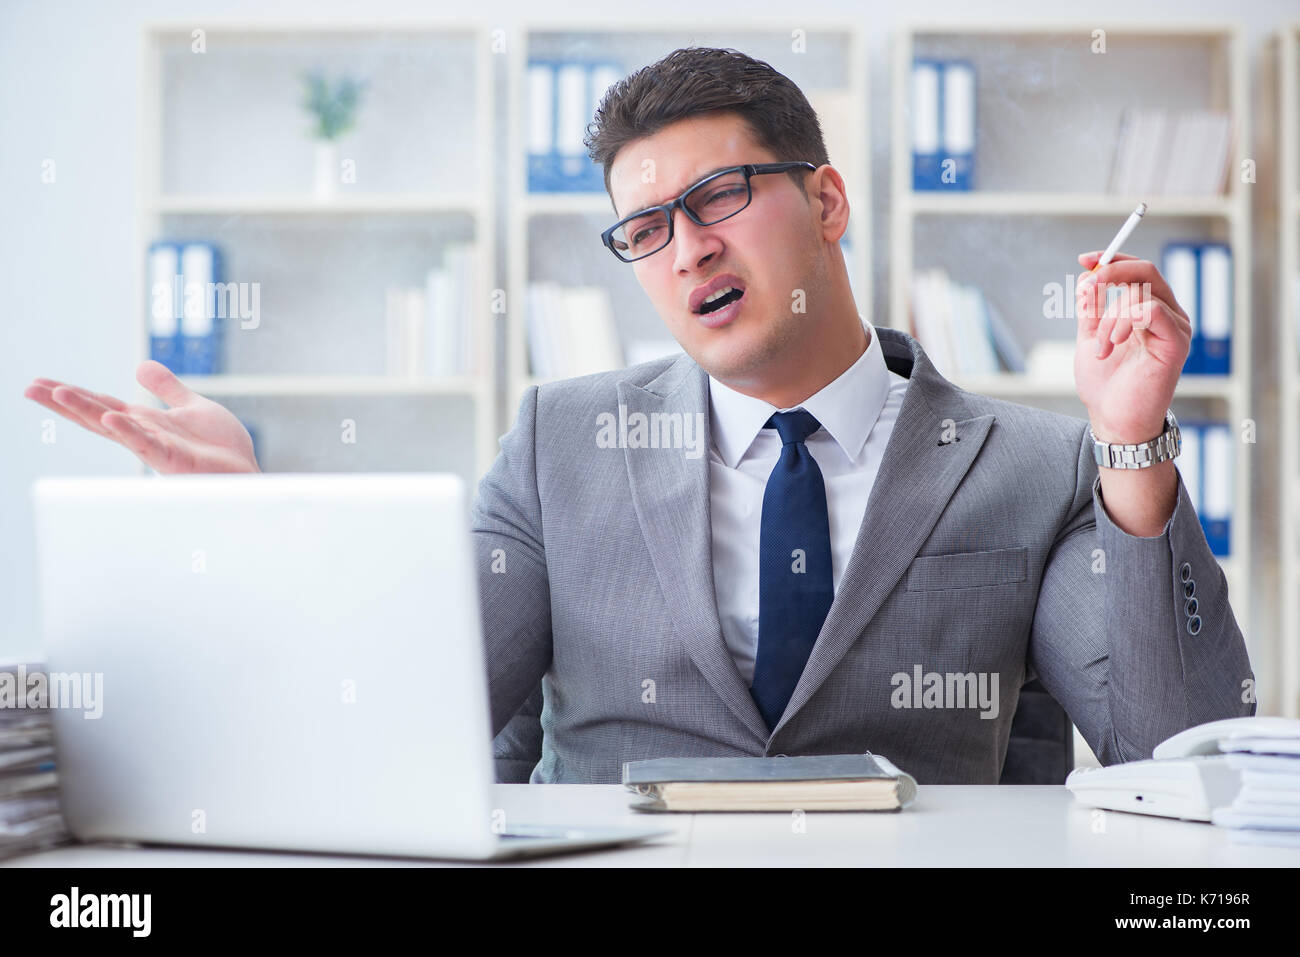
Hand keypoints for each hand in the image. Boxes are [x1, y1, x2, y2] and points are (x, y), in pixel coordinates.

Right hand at [24, 360, 259, 473]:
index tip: (40, 383)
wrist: (246, 470)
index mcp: (145, 422)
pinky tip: (110, 418)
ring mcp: (156, 448)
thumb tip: (139, 365)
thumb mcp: (191, 406)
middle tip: (30, 388)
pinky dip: (128, 432)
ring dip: (86, 410)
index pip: (101, 404)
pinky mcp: (174, 460)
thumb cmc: (220, 447)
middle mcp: (143, 435)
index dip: (72, 394)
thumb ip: (166, 388)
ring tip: (58, 393)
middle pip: (96, 415)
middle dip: (64, 402)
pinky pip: (147, 445)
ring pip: (114, 427)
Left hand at [1074, 250, 1191, 443]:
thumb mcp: (1091, 338)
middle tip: (1087, 290)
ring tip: (1100, 348)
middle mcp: (1168, 315)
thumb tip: (1085, 280)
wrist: (1114, 419)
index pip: (1138, 271)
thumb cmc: (1106, 384)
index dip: (1112, 259)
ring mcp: (1176, 328)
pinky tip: (1111, 345)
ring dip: (1109, 317)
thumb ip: (1091, 310)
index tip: (1083, 260)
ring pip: (1141, 293)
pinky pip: (1151, 310)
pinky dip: (1123, 322)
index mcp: (1150, 311)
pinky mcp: (1177, 342)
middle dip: (1110, 274)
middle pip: (1146, 271)